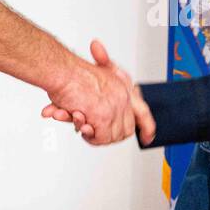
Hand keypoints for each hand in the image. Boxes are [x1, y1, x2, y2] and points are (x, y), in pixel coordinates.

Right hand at [41, 40, 155, 144]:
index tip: (148, 138)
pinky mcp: (102, 117)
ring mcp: (114, 107)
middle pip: (127, 129)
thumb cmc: (72, 72)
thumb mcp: (96, 73)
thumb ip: (102, 85)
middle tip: (94, 132)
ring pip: (112, 136)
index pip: (142, 112)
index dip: (146, 127)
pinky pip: (99, 137)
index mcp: (123, 86)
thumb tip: (104, 85)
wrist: (61, 71)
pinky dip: (89, 136)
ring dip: (97, 136)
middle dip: (110, 135)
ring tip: (83, 125)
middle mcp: (123, 97)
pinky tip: (81, 126)